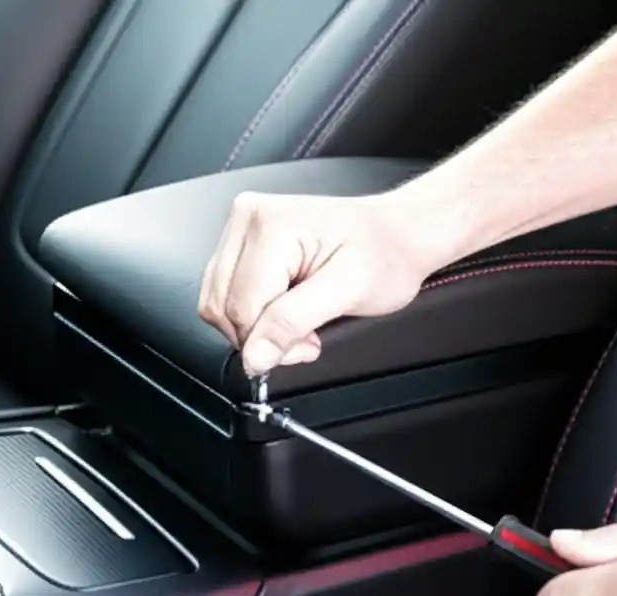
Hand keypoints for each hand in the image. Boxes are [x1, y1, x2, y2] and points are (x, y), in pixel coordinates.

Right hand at [197, 191, 438, 375]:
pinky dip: (253, 313)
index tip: (308, 345)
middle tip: (307, 336)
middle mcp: (247, 218)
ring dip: (256, 326)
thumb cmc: (384, 254)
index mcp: (270, 224)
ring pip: (218, 303)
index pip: (241, 306)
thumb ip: (293, 321)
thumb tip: (254, 356)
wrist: (398, 234)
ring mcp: (240, 228)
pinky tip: (285, 308)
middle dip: (261, 334)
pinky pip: (226, 293)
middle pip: (223, 305)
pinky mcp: (242, 242)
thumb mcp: (348, 291)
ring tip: (299, 321)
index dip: (269, 340)